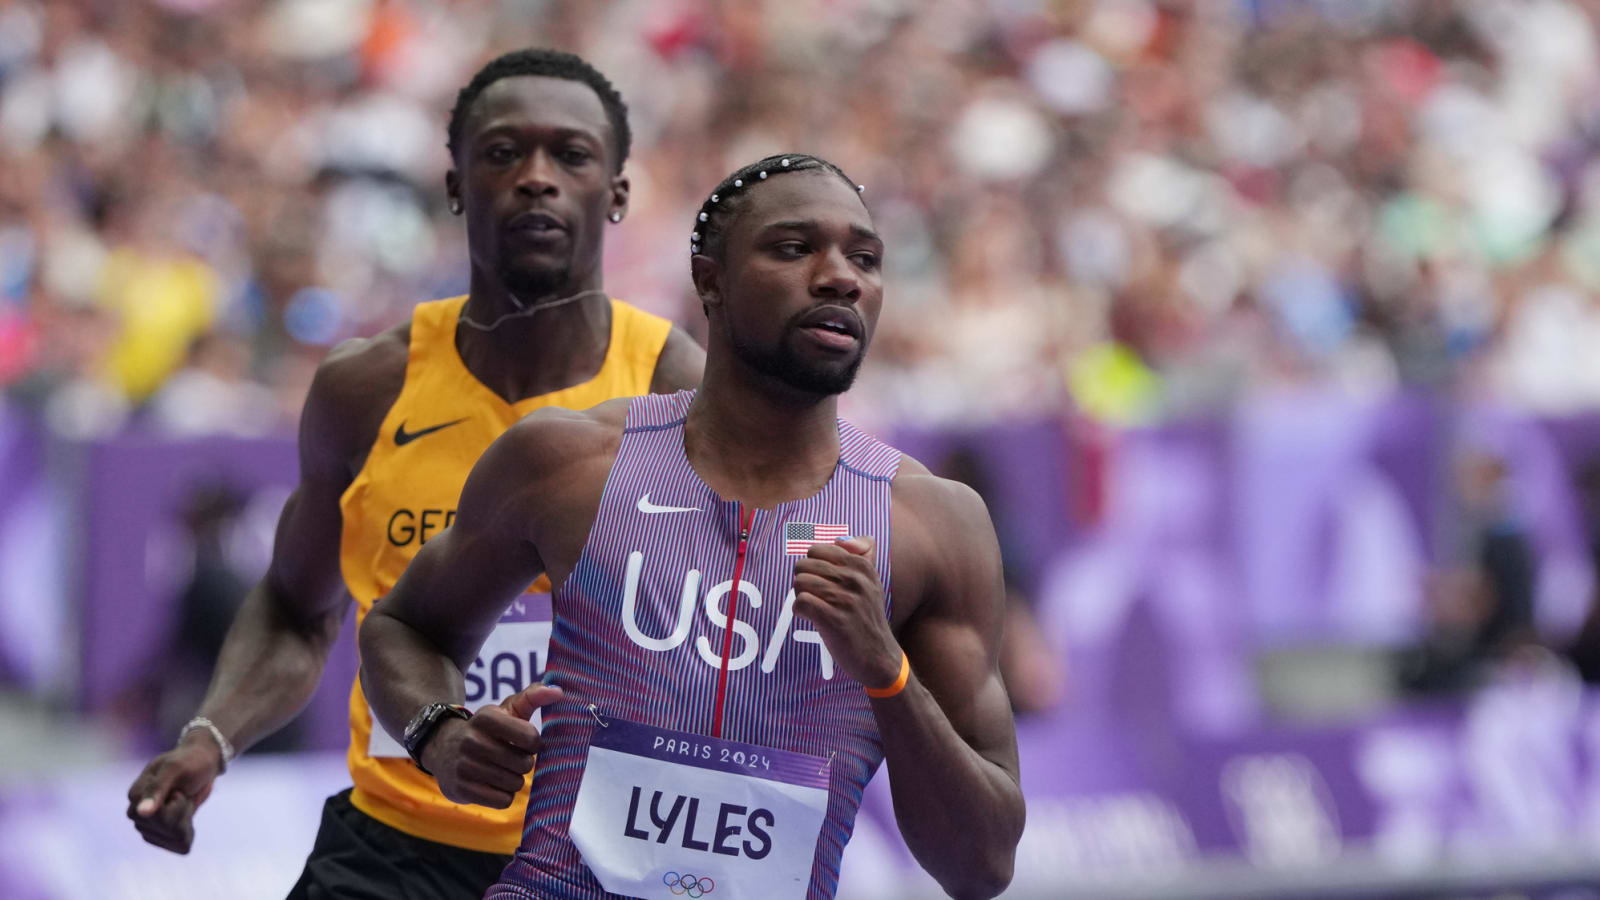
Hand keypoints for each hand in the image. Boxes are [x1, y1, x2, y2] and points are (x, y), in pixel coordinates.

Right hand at [125, 731, 224, 853]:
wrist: (203, 764)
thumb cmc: (188, 762)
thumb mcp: (175, 769)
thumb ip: (156, 789)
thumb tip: (141, 813)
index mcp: (135, 796)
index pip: (154, 816)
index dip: (175, 803)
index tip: (177, 788)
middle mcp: (138, 814)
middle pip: (166, 828)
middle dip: (182, 810)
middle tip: (182, 794)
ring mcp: (150, 827)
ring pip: (174, 837)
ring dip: (186, 818)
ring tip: (183, 802)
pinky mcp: (163, 835)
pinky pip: (179, 845)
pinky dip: (189, 832)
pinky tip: (187, 818)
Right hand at [424, 684, 561, 808]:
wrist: (443, 748)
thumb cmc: (486, 729)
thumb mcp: (506, 710)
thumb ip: (533, 697)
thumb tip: (559, 692)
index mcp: (486, 717)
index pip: (531, 737)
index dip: (534, 744)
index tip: (527, 743)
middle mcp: (472, 740)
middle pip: (524, 764)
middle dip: (524, 763)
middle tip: (513, 758)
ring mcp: (464, 765)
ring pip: (514, 784)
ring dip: (514, 780)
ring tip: (502, 770)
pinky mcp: (461, 788)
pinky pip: (502, 801)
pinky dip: (504, 795)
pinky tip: (493, 784)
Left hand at [793, 536, 902, 688]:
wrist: (879, 657)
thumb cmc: (868, 618)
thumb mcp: (871, 582)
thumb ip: (861, 555)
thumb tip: (840, 539)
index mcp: (862, 566)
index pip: (817, 550)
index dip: (812, 566)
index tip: (820, 582)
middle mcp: (855, 579)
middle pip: (804, 565)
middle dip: (802, 581)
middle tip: (813, 596)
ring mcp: (845, 600)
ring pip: (800, 582)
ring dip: (800, 596)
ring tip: (812, 608)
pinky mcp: (834, 620)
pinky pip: (800, 602)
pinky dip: (799, 611)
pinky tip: (809, 618)